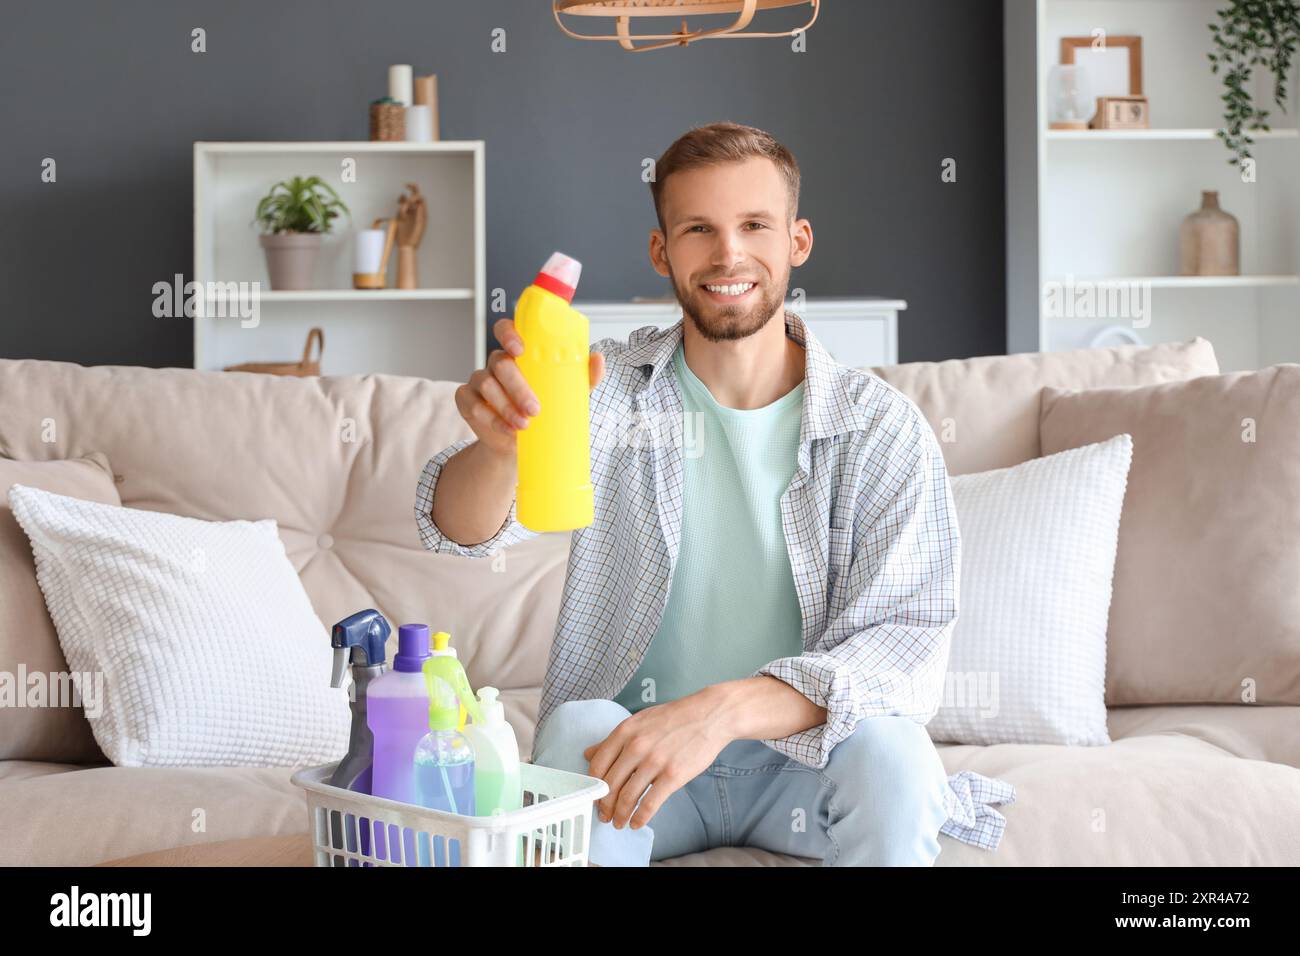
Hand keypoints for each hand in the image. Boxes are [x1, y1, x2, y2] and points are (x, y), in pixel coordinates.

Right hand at [455, 317, 605, 456]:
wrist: (520, 446)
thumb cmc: (544, 412)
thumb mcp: (567, 395)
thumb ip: (582, 376)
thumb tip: (598, 359)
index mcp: (518, 354)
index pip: (506, 329)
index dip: (509, 334)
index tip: (521, 350)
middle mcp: (497, 363)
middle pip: (500, 362)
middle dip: (517, 386)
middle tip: (535, 408)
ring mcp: (480, 380)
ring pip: (487, 383)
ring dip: (506, 406)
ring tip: (524, 425)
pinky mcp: (466, 400)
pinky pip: (472, 403)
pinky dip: (490, 418)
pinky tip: (506, 429)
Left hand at [583, 691, 731, 830]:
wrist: (709, 715)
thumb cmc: (674, 718)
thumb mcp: (639, 721)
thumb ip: (613, 739)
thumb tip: (588, 753)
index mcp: (625, 732)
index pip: (598, 765)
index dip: (593, 786)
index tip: (595, 797)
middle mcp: (636, 746)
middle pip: (610, 785)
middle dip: (604, 806)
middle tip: (605, 816)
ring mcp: (654, 761)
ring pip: (628, 797)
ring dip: (620, 815)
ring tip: (620, 823)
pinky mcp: (673, 775)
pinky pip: (650, 803)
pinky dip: (640, 818)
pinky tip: (637, 823)